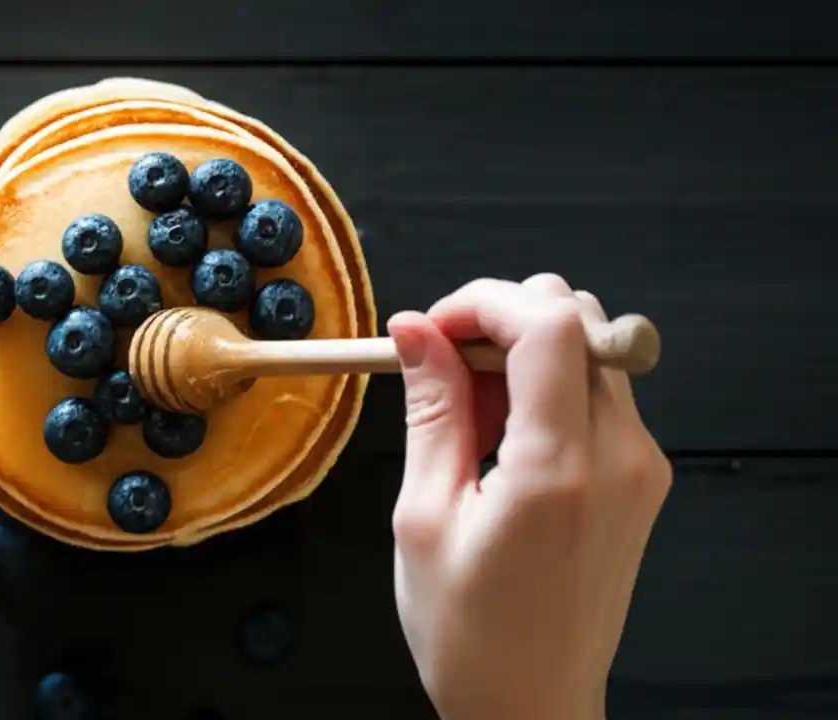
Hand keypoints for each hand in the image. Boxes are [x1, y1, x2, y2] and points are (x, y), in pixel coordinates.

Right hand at [389, 274, 671, 719]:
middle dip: (499, 320)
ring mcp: (640, 466)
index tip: (432, 327)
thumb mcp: (424, 516)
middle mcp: (619, 457)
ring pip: (588, 347)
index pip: (548, 324)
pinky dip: (545, 386)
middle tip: (441, 365)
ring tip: (467, 414)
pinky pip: (597, 392)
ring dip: (521, 353)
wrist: (531, 704)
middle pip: (577, 319)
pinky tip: (500, 437)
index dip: (482, 302)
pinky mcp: (641, 477)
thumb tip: (417, 332)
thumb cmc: (469, 633)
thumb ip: (430, 410)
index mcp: (559, 470)